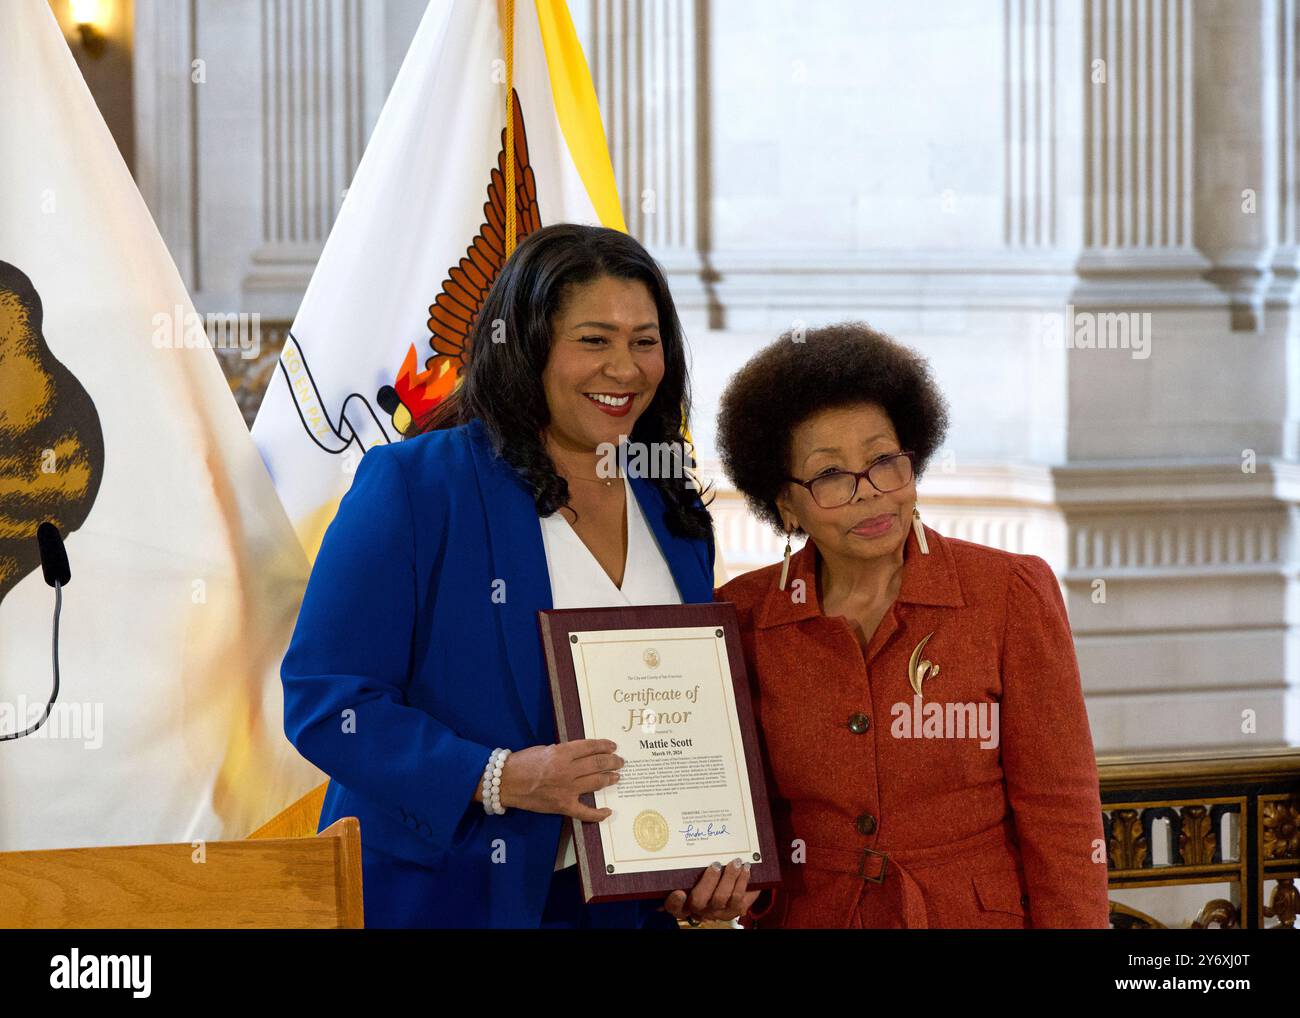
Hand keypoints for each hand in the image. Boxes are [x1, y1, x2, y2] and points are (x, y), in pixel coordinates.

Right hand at [496, 739, 622, 821]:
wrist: (505, 782)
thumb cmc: (522, 763)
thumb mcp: (545, 749)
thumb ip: (563, 752)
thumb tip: (581, 754)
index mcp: (562, 753)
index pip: (590, 747)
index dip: (604, 745)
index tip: (612, 746)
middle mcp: (567, 770)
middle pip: (597, 764)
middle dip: (612, 762)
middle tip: (619, 761)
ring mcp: (567, 789)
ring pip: (596, 783)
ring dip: (609, 779)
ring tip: (616, 777)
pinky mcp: (563, 806)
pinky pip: (585, 812)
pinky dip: (598, 813)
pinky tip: (608, 811)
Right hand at [660, 858, 759, 923]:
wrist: (720, 898)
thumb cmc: (701, 883)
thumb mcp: (689, 878)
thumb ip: (687, 867)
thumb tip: (688, 839)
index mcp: (683, 902)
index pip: (673, 906)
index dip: (676, 902)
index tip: (680, 892)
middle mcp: (699, 910)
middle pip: (700, 900)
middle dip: (710, 881)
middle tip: (716, 864)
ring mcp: (718, 912)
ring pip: (723, 899)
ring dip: (732, 879)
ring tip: (737, 863)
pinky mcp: (734, 911)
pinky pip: (741, 901)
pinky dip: (745, 884)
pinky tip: (747, 870)